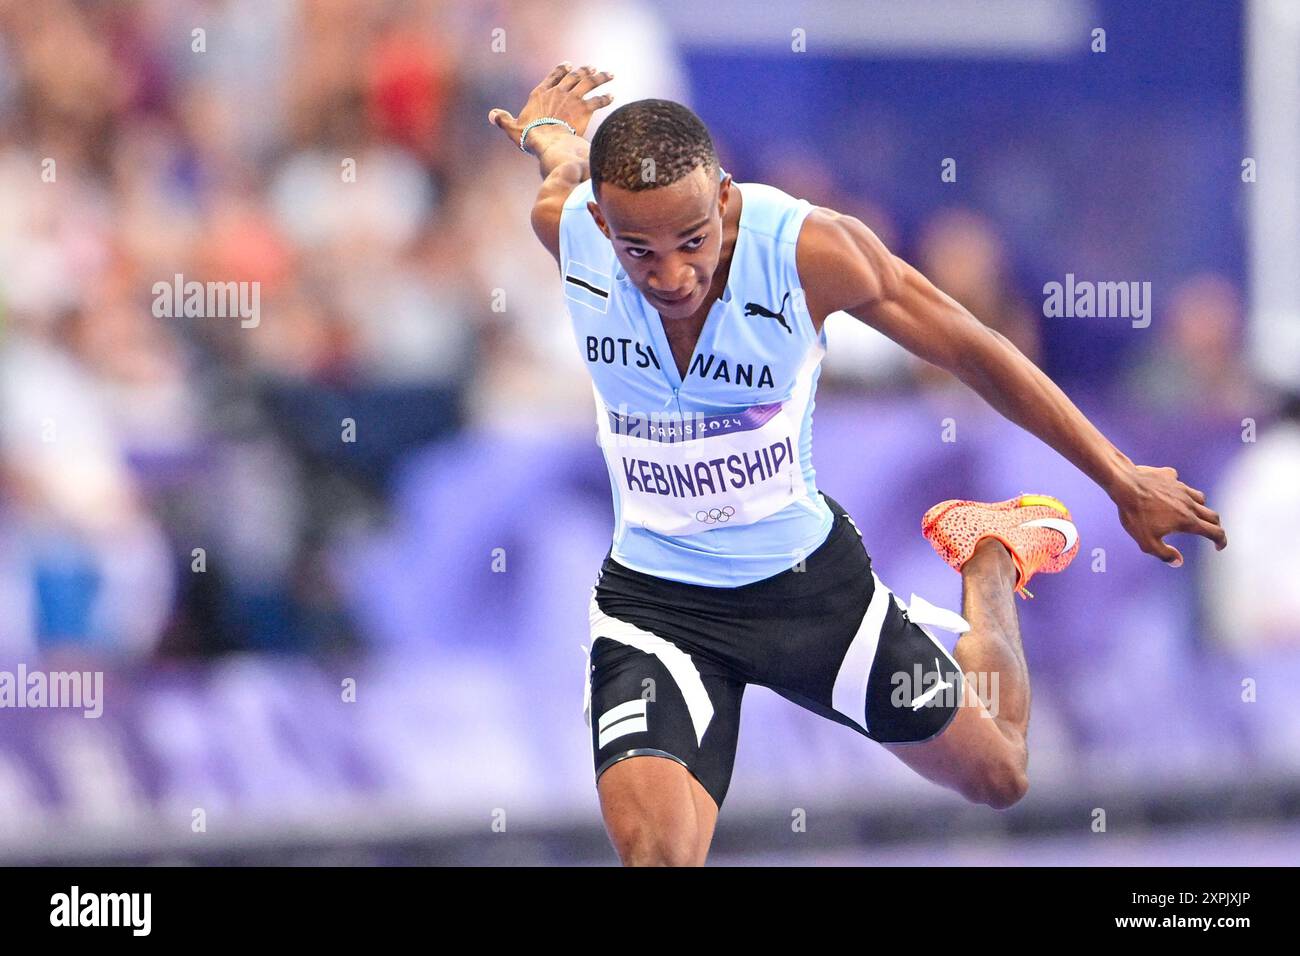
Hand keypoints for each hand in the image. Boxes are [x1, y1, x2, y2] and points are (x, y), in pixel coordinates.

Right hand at [488, 62, 614, 152]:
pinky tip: (612, 96)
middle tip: (591, 67)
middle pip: (574, 76)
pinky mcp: (584, 109)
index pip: (553, 77)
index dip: (561, 70)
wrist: (547, 141)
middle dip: (584, 71)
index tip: (568, 65)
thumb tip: (492, 114)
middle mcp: (558, 92)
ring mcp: (572, 99)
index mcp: (541, 94)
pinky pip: (597, 100)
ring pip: (589, 83)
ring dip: (600, 77)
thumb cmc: (529, 136)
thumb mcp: (513, 128)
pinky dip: (606, 97)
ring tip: (609, 75)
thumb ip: (503, 120)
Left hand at [1113, 465, 1226, 565]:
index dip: (1221, 541)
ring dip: (1201, 507)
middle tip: (1210, 532)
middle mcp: (1189, 503)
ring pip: (1200, 498)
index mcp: (1187, 520)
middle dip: (1215, 526)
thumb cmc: (1135, 514)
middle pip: (1212, 516)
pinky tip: (1171, 493)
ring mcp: (1181, 488)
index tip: (1218, 547)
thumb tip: (1178, 562)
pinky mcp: (1170, 476)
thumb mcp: (1147, 542)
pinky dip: (1180, 490)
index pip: (1215, 532)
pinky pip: (1181, 483)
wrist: (1125, 485)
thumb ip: (1164, 554)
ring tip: (1192, 513)